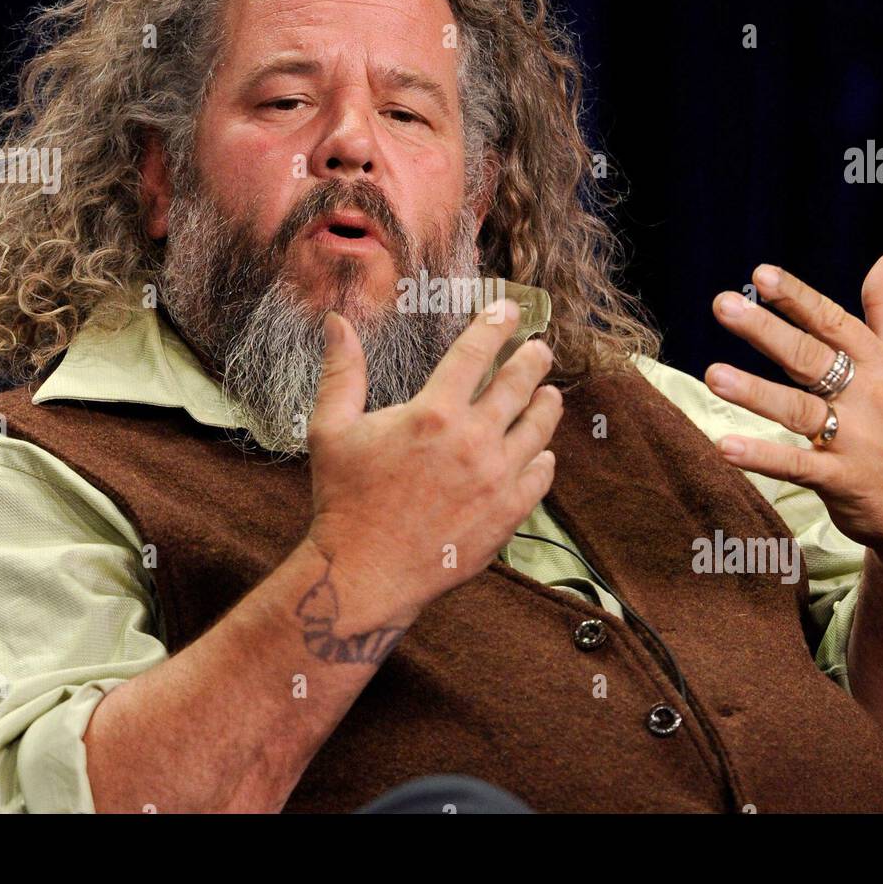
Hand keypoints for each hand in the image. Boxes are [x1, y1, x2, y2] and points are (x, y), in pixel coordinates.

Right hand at [306, 299, 562, 618]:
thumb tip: (336, 321)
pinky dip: (544, 459)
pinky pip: (540, 476)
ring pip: (539, 429)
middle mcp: (473, 440)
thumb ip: (342, 371)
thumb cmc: (345, 499)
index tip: (509, 311)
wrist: (366, 571)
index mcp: (433, 413)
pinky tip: (543, 453)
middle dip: (532, 360)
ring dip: (547, 404)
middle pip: (518, 384)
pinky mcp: (508, 513)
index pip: (476, 353)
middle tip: (539, 349)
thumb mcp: (332, 429)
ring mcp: (496, 478)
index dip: (495, 326)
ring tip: (550, 394)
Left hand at [704, 252, 882, 561]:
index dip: (796, 298)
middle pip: (809, 357)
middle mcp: (869, 396)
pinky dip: (762, 457)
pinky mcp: (843, 481)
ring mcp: (856, 440)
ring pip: (798, 409)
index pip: (832, 322)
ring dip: (755, 392)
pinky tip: (725, 446)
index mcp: (881, 364)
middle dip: (765, 330)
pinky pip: (796, 466)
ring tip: (713, 375)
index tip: (760, 274)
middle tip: (723, 305)